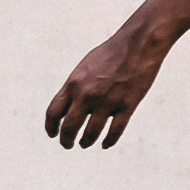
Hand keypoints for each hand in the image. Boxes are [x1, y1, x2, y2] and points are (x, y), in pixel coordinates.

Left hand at [44, 25, 168, 149]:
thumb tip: (70, 105)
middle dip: (66, 140)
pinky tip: (105, 145)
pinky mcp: (127, 105)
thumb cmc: (112, 53)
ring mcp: (107, 101)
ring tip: (85, 144)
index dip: (51, 127)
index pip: (54, 113)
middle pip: (69, 127)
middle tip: (68, 145)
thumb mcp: (85, 68)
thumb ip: (75, 87)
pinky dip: (108, 141)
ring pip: (91, 132)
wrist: (138, 44)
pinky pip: (115, 131)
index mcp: (73, 84)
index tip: (53, 134)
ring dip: (86, 141)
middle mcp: (87, 95)